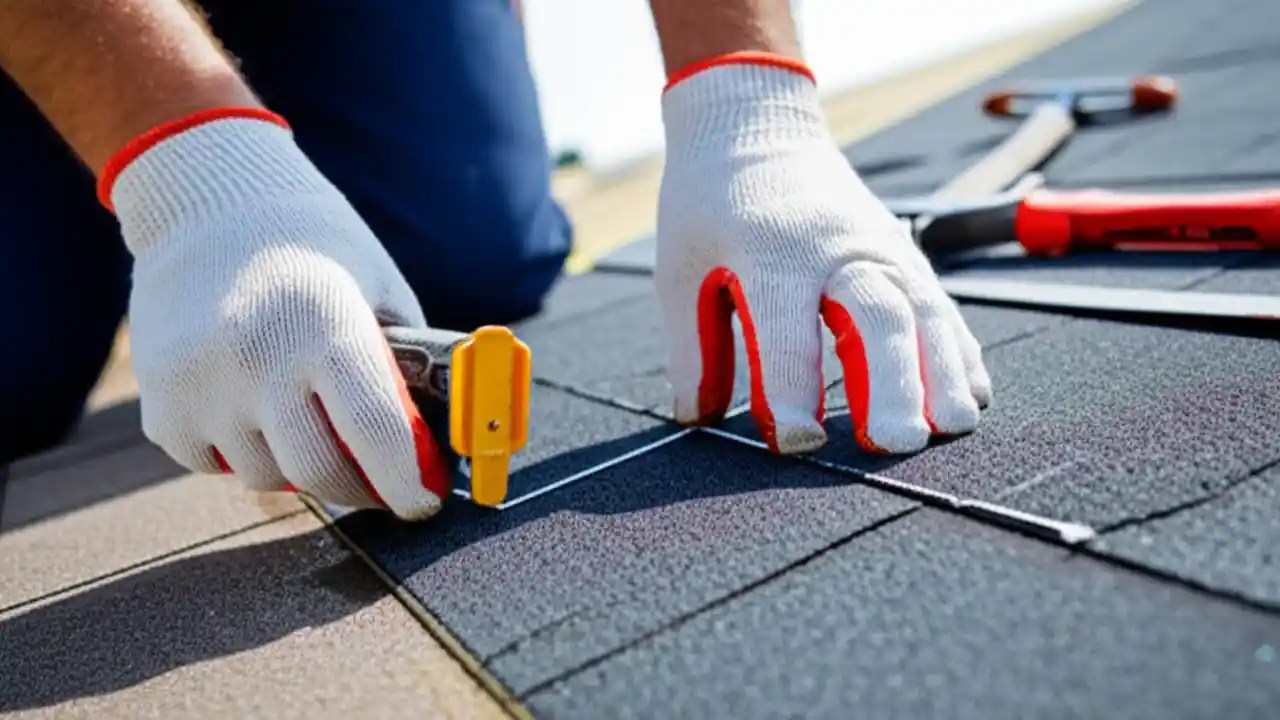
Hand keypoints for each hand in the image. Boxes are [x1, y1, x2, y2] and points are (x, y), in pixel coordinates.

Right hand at [104, 109, 447, 518]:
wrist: (204, 202)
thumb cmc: (313, 244)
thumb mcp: (378, 284)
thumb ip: (405, 359)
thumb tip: (433, 439)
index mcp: (325, 324)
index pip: (376, 431)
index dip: (407, 481)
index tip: (423, 501)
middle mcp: (258, 358)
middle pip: (320, 471)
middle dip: (359, 488)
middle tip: (377, 482)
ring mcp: (200, 386)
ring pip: (266, 476)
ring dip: (296, 465)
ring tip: (305, 418)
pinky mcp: (160, 405)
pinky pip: (215, 465)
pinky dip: (241, 452)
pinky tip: (249, 404)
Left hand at [656, 56, 991, 454]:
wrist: (753, 120)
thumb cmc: (708, 203)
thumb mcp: (679, 269)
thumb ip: (692, 347)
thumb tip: (696, 419)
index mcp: (771, 253)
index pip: (787, 333)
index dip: (791, 394)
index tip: (796, 444)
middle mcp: (835, 246)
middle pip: (877, 317)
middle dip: (892, 384)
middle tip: (896, 444)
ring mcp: (878, 243)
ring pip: (924, 309)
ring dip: (944, 371)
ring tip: (955, 427)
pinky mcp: (902, 247)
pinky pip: (940, 301)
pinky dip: (958, 348)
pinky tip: (974, 391)